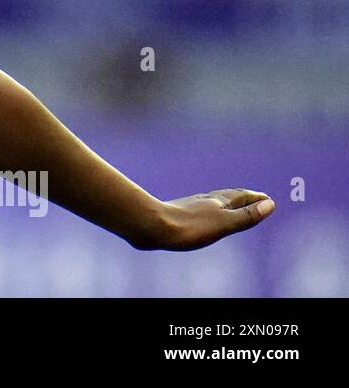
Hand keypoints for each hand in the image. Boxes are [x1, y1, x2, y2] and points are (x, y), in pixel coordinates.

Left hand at [136, 189, 275, 250]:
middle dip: (242, 197)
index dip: (255, 198)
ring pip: (211, 201)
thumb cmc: (189, 227)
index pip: (240, 197)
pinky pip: (198, 209)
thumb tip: (271, 204)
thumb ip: (246, 216)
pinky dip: (207, 209)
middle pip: (227, 196)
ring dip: (224, 202)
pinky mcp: (175, 213)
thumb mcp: (223, 224)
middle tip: (253, 196)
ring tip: (228, 203)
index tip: (266, 198)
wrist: (151, 225)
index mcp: (217, 202)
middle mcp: (204, 200)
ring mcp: (189, 205)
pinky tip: (198, 213)